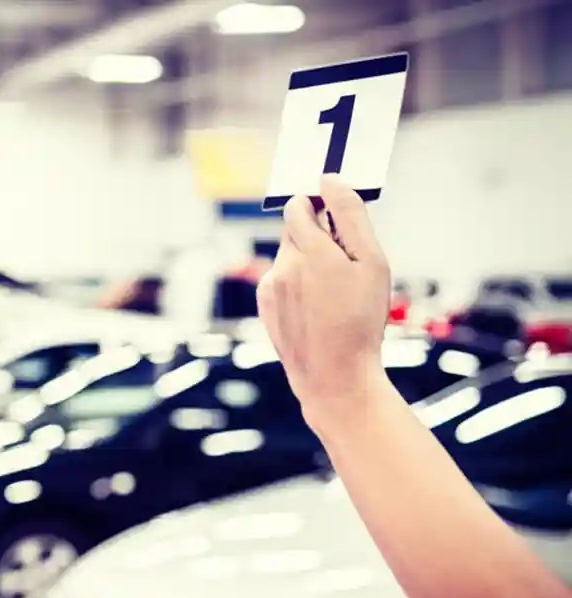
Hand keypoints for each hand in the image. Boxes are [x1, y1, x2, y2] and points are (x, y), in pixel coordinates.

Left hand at [256, 174, 393, 429]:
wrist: (334, 377)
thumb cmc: (361, 320)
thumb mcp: (370, 263)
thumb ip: (349, 215)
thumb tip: (329, 179)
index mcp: (308, 249)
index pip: (298, 205)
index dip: (317, 204)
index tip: (334, 212)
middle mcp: (282, 265)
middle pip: (294, 232)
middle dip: (316, 237)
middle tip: (344, 263)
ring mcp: (270, 288)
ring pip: (289, 260)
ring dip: (308, 264)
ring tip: (335, 295)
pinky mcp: (266, 308)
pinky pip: (282, 284)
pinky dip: (298, 288)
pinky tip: (319, 310)